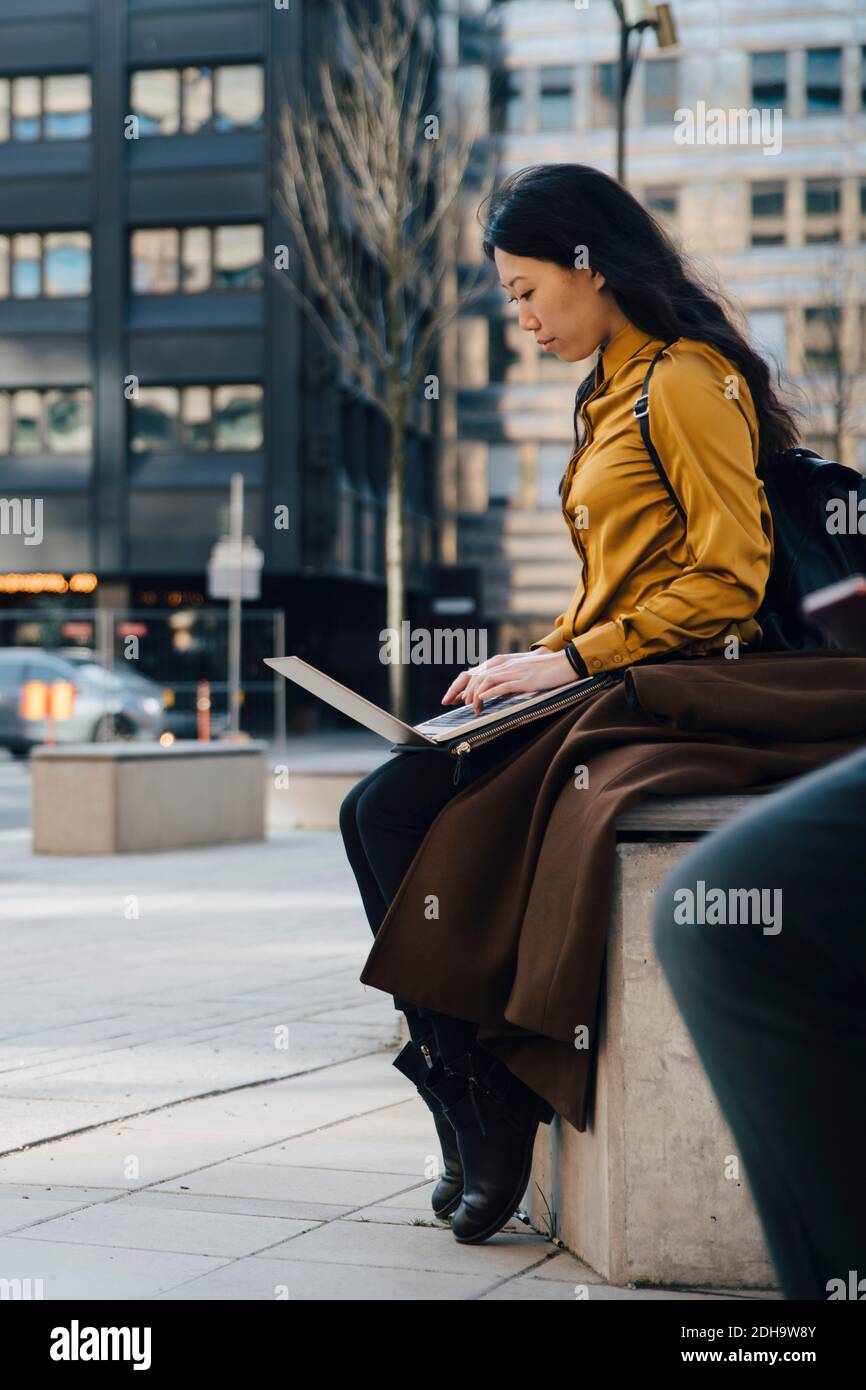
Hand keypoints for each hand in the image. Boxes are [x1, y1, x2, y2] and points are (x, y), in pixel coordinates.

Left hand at [440, 648, 576, 714]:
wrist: (564, 664)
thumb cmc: (544, 671)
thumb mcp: (520, 676)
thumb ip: (505, 683)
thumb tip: (491, 695)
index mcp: (502, 663)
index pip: (475, 673)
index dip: (461, 687)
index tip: (453, 699)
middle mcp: (505, 665)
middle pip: (475, 676)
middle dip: (463, 692)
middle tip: (459, 705)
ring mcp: (513, 672)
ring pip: (485, 681)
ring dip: (475, 695)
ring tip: (473, 708)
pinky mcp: (523, 679)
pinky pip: (501, 686)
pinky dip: (489, 694)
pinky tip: (483, 701)